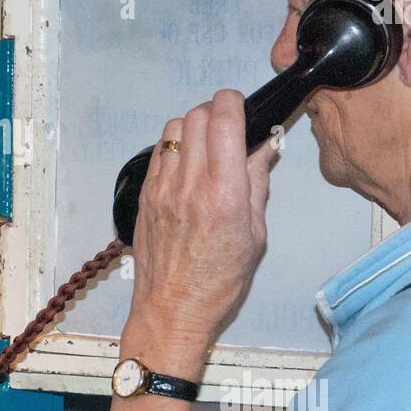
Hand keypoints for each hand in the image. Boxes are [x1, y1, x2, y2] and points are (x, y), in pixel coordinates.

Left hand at [122, 89, 274, 374]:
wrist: (172, 309)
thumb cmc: (220, 281)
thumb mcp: (255, 234)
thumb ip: (258, 183)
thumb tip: (265, 145)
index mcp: (224, 194)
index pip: (223, 119)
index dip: (233, 102)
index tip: (241, 106)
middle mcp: (190, 184)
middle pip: (196, 115)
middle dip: (215, 111)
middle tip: (228, 127)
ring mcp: (162, 188)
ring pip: (173, 128)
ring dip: (193, 127)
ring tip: (206, 146)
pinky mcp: (145, 195)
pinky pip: (158, 152)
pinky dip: (175, 147)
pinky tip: (187, 166)